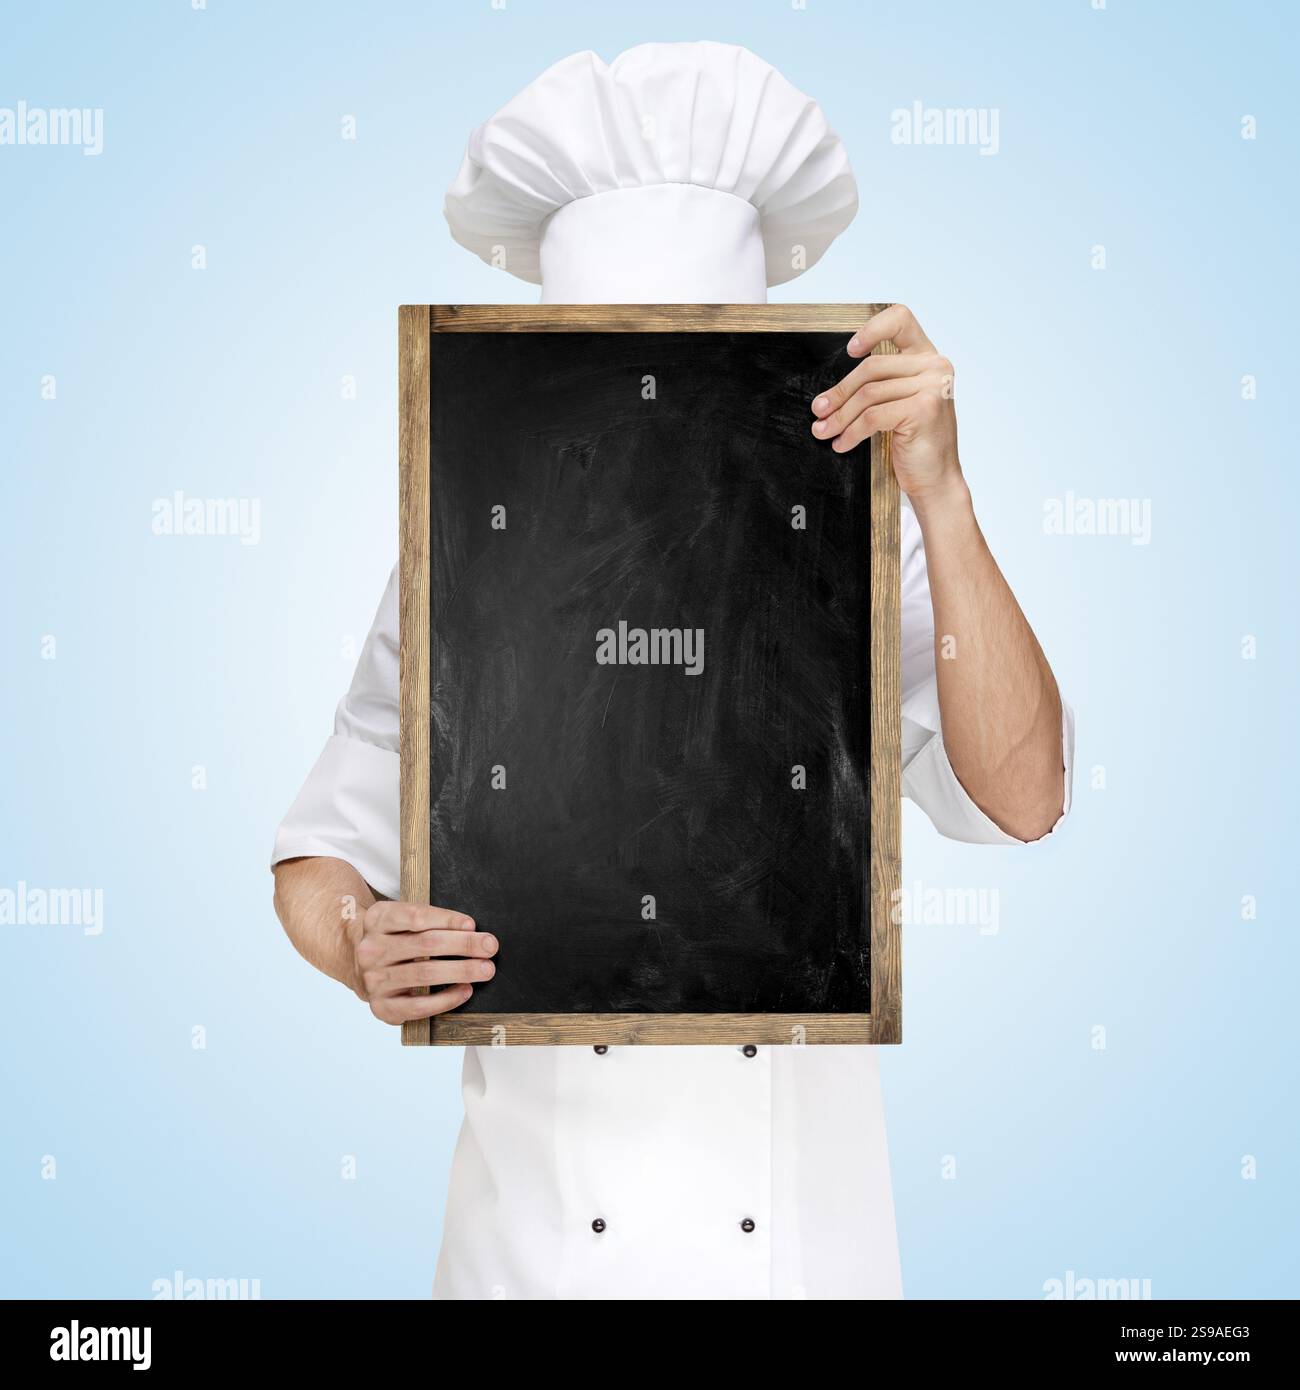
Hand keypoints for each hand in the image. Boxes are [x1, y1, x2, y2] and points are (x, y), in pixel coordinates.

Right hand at [346, 901, 496, 1025]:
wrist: (354, 962)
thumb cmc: (392, 937)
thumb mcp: (399, 918)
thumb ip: (427, 920)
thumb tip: (470, 930)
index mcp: (377, 919)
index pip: (415, 916)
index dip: (447, 920)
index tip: (471, 924)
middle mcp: (371, 949)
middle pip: (425, 945)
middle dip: (463, 945)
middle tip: (490, 946)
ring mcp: (373, 980)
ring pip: (424, 974)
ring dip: (461, 971)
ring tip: (485, 969)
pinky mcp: (381, 1006)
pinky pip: (418, 1005)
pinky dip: (446, 999)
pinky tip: (465, 991)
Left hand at [810, 304, 963, 502]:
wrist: (936, 483)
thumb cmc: (915, 446)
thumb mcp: (897, 407)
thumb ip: (879, 387)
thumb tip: (828, 394)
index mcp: (928, 359)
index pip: (900, 320)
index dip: (871, 329)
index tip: (849, 350)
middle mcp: (935, 367)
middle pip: (872, 367)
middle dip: (839, 392)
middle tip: (819, 411)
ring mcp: (933, 386)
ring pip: (869, 394)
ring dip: (840, 416)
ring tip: (824, 431)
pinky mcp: (924, 409)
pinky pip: (873, 416)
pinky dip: (852, 432)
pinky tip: (842, 444)